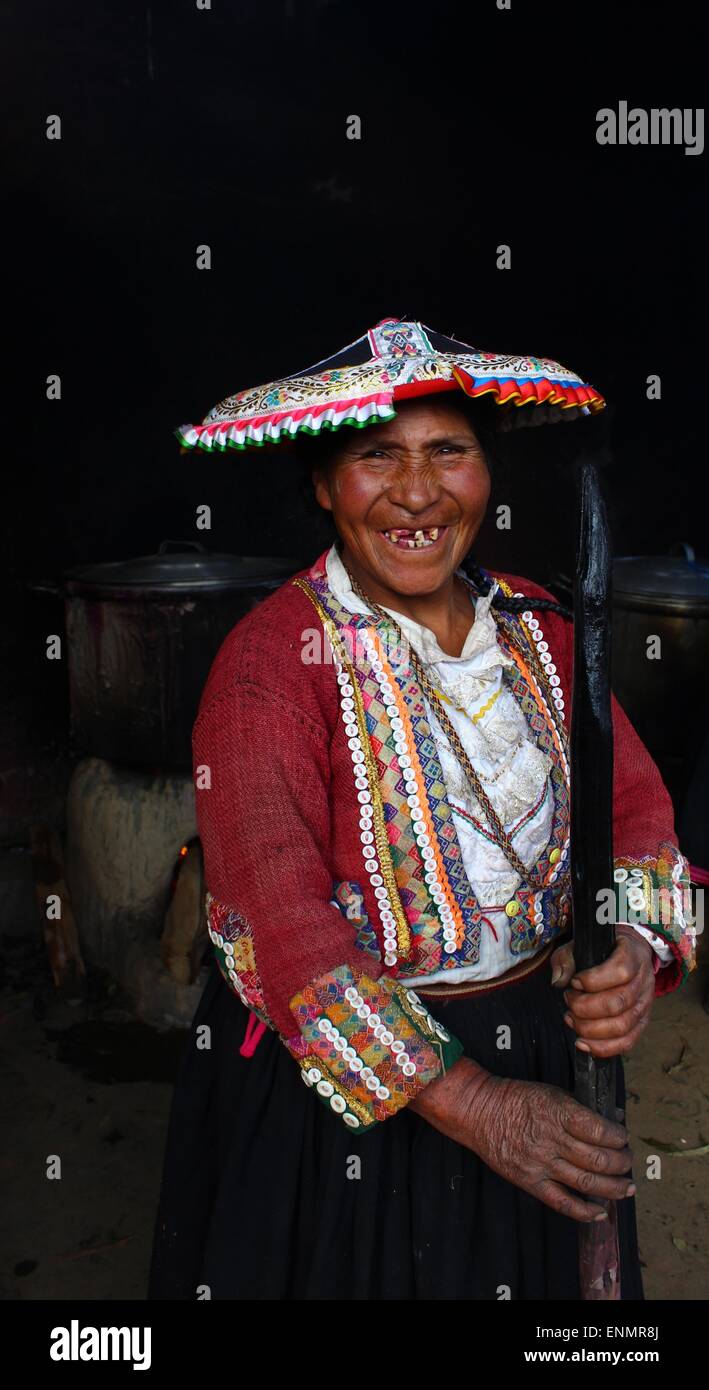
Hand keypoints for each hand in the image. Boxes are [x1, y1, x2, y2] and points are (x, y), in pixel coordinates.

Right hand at [410, 1058, 634, 1221]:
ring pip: (587, 1183)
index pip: (600, 1131)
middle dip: (622, 1164)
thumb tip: (612, 1125)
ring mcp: (541, 1163)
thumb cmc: (518, 1099)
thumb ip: (580, 1110)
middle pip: (598, 1159)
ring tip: (627, 1187)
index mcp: (559, 1113)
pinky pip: (563, 1202)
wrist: (480, 1111)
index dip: (619, 1138)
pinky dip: (585, 1211)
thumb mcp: (552, 1092)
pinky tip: (601, 1211)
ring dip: (614, 1188)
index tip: (624, 1139)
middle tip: (629, 1162)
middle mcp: (552, 1139)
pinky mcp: (530, 1182)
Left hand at [550, 926, 654, 1057]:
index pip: (620, 970)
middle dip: (585, 1008)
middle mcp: (643, 981)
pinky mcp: (642, 1023)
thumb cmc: (603, 951)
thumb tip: (559, 981)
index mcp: (633, 955)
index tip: (574, 982)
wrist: (631, 955)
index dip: (593, 980)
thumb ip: (567, 958)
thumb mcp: (583, 944)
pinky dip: (603, 1047)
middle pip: (618, 1002)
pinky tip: (583, 1043)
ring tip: (571, 1019)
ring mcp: (645, 1004)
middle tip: (569, 1001)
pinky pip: (627, 1042)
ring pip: (622, 1025)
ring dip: (590, 1028)